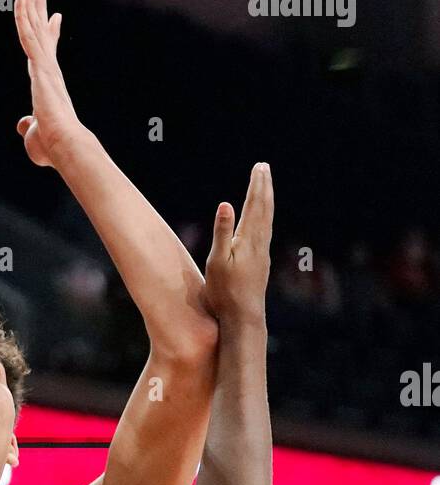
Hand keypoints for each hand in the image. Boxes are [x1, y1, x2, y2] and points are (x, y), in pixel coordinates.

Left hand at [14, 0, 82, 167]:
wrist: (63, 146)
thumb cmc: (52, 146)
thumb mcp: (34, 134)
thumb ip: (28, 126)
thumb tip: (24, 126)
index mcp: (47, 81)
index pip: (46, 49)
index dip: (49, 31)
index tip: (54, 15)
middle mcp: (48, 69)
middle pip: (41, 29)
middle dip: (39, 5)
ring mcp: (45, 66)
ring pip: (34, 27)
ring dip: (31, 1)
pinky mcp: (41, 68)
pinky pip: (29, 38)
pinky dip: (24, 19)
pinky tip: (20, 0)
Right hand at [203, 163, 273, 324]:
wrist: (244, 318)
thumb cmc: (225, 292)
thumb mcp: (217, 262)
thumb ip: (221, 232)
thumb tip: (225, 204)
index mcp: (248, 240)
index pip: (255, 205)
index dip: (256, 184)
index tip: (259, 167)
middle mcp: (260, 244)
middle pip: (265, 208)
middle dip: (264, 186)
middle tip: (264, 168)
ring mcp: (262, 254)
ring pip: (268, 220)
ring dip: (266, 200)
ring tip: (265, 187)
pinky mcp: (261, 263)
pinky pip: (265, 231)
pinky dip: (265, 217)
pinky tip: (263, 220)